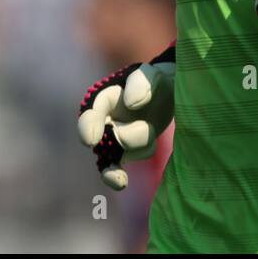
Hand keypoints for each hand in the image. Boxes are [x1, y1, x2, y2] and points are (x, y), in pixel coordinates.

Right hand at [77, 44, 175, 190]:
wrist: (169, 94)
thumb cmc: (156, 83)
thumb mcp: (152, 76)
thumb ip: (141, 83)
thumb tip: (131, 104)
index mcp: (103, 98)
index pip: (90, 113)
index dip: (88, 127)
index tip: (92, 139)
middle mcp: (102, 120)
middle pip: (106, 139)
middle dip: (129, 136)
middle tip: (150, 127)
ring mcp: (111, 138)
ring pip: (115, 154)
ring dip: (140, 146)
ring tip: (153, 130)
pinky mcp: (123, 153)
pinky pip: (113, 169)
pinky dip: (115, 177)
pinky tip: (121, 182)